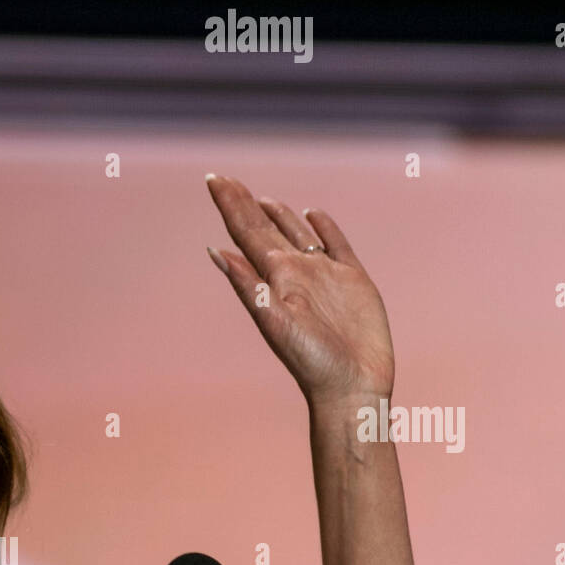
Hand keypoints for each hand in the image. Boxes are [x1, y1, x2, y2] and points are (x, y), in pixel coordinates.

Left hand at [204, 173, 394, 408]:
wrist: (352, 386)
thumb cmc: (312, 361)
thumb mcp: (274, 321)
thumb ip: (248, 285)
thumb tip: (216, 251)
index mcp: (274, 278)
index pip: (245, 233)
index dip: (229, 206)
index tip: (212, 179)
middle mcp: (295, 272)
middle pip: (263, 229)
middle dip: (243, 204)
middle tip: (222, 179)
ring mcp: (323, 275)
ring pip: (296, 234)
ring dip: (277, 215)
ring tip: (259, 198)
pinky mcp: (352, 280)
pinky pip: (335, 244)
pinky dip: (323, 227)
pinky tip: (313, 214)